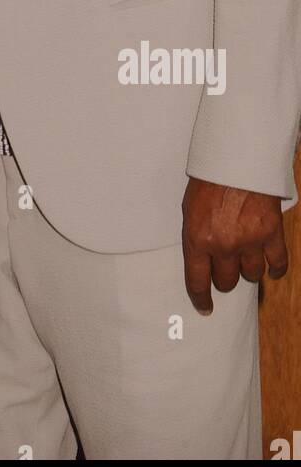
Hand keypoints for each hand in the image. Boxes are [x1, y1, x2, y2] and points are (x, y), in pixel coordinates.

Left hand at [182, 177, 288, 314]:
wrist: (235, 158)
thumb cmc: (208, 180)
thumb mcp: (189, 208)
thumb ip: (196, 235)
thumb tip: (201, 259)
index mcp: (198, 239)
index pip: (197, 282)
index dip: (201, 298)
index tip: (205, 307)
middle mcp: (223, 246)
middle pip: (227, 281)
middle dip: (225, 277)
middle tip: (225, 267)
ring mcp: (249, 241)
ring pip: (251, 275)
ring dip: (248, 269)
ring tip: (245, 257)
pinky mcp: (271, 233)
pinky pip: (278, 263)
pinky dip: (276, 269)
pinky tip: (272, 268)